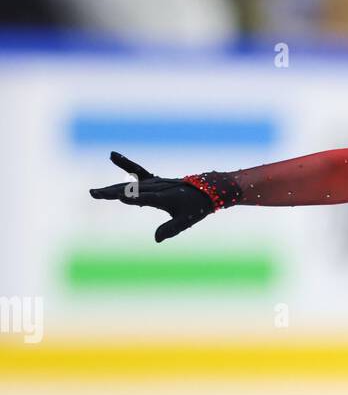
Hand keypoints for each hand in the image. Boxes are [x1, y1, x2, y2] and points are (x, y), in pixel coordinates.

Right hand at [89, 151, 217, 242]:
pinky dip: (125, 164)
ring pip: (129, 184)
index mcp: (165, 197)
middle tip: (94, 194)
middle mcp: (157, 187)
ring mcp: (154, 182)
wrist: (207, 190)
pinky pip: (138, 171)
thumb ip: (170, 229)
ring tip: (94, 192)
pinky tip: (112, 155)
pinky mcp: (153, 181)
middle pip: (131, 190)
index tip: (120, 197)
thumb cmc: (196, 208)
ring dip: (111, 188)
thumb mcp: (185, 221)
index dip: (134, 198)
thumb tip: (156, 239)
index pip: (146, 198)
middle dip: (112, 192)